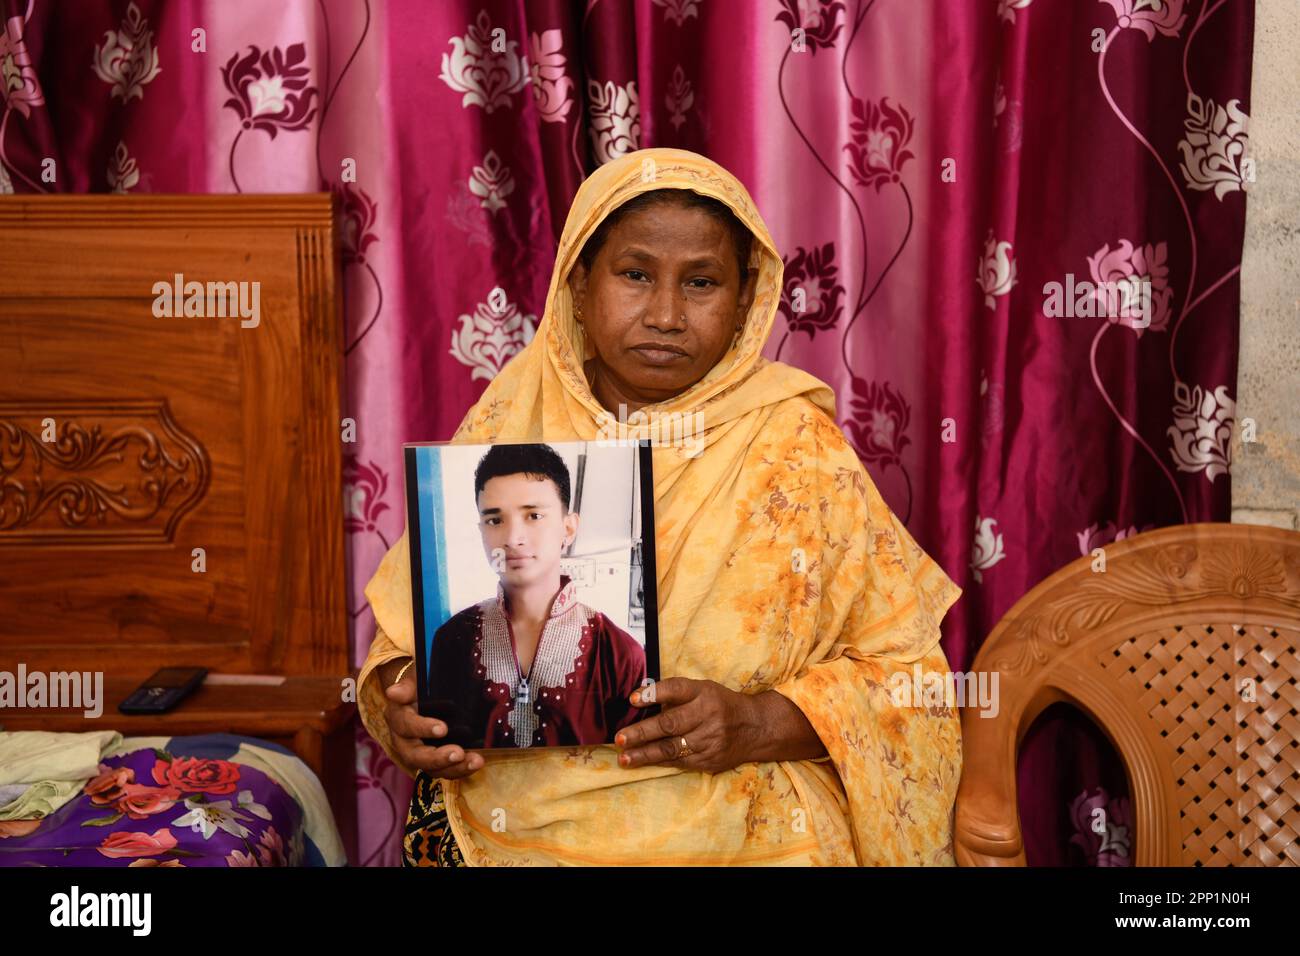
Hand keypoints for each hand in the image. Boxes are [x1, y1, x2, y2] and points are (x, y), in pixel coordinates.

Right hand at [382, 664, 483, 778]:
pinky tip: (476, 762)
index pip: (405, 725)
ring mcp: (417, 754)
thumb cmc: (420, 686)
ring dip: (453, 768)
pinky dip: (461, 769)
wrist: (424, 696)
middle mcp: (403, 740)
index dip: (422, 728)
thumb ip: (407, 687)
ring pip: (430, 769)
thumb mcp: (414, 680)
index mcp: (397, 717)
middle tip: (458, 753)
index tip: (443, 728)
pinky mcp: (432, 762)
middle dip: (437, 757)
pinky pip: (444, 771)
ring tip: (475, 761)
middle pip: (414, 756)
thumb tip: (393, 692)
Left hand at [614, 677, 759, 774]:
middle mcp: (707, 715)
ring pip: (672, 749)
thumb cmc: (720, 704)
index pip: (676, 690)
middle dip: (642, 732)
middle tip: (619, 738)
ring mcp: (709, 740)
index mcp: (704, 693)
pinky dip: (659, 762)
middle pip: (670, 724)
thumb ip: (676, 694)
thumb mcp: (703, 689)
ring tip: (624, 758)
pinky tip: (643, 762)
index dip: (653, 694)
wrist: (756, 727)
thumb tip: (639, 700)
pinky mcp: (709, 760)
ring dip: (645, 754)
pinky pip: (679, 762)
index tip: (632, 699)